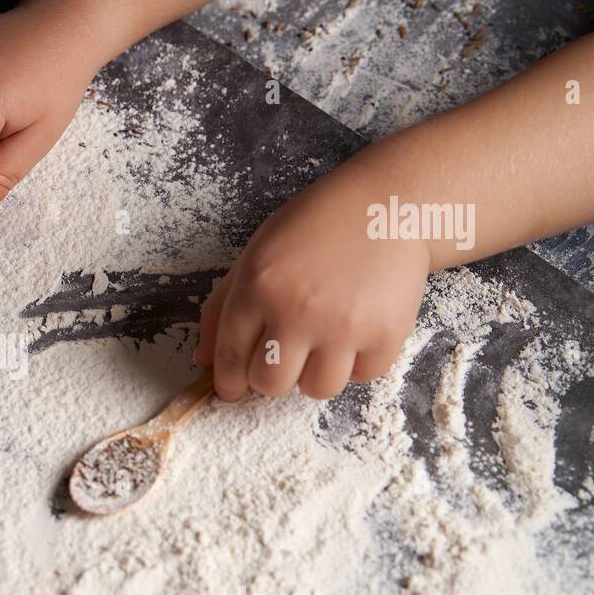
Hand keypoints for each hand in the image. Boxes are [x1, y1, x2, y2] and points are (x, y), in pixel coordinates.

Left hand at [193, 162, 429, 400]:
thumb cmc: (317, 225)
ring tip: (322, 343)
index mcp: (258, 286)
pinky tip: (356, 332)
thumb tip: (205, 360)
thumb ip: (223, 306)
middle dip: (271, 377)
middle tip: (283, 356)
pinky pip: (362, 376)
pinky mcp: (386, 333)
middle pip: (270, 384)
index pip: (230, 356)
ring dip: (315, 374)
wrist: (388, 204)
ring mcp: (343, 325)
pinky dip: (358, 363)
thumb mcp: (256, 252)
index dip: (228, 382)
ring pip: (317, 389)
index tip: (232, 390)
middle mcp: (297, 310)